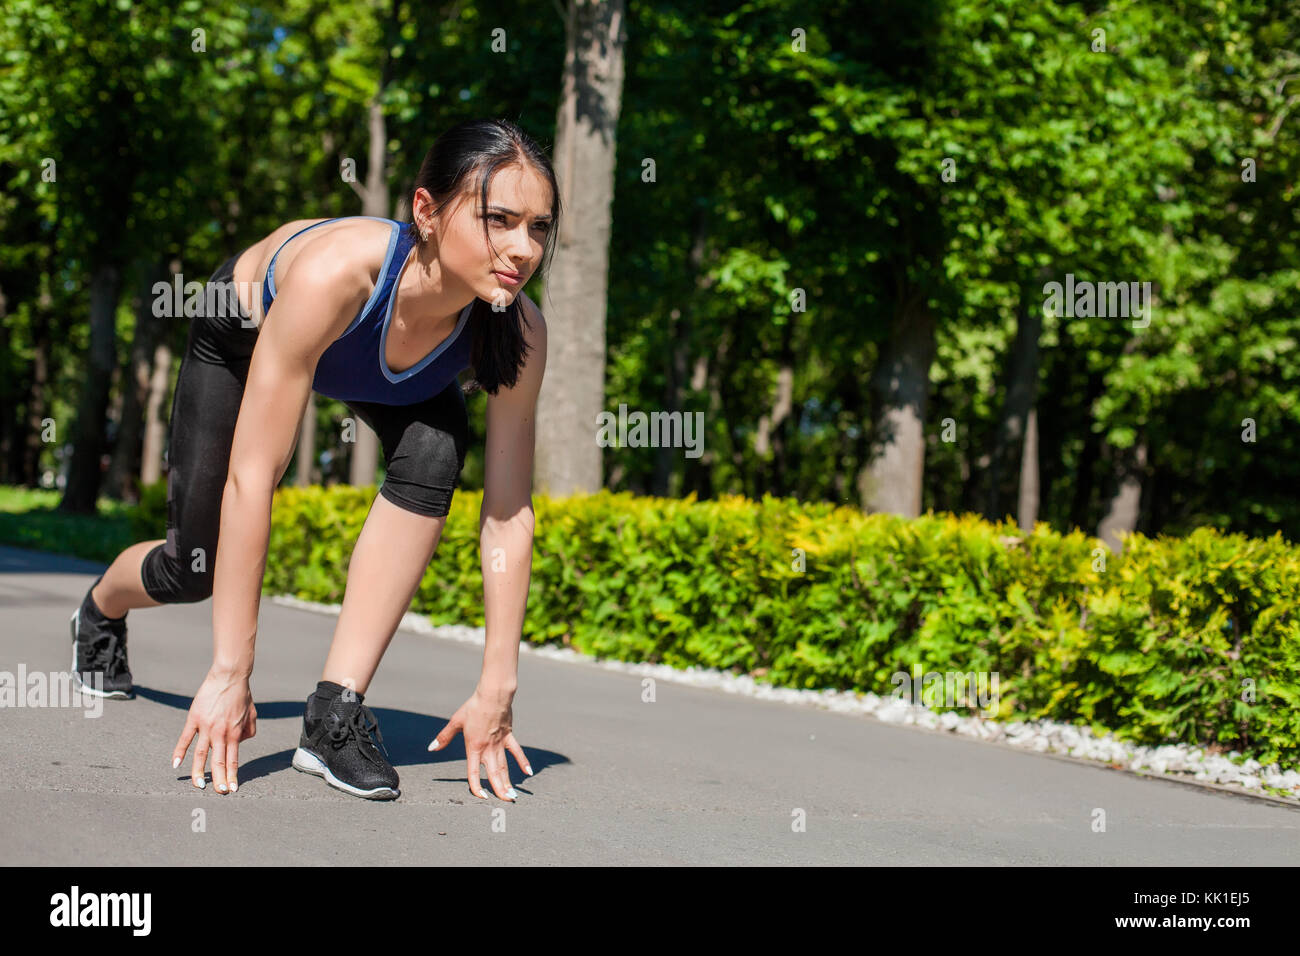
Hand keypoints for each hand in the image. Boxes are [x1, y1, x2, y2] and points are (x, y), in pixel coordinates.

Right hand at [172, 666, 256, 793]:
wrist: (230, 676)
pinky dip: (179, 752)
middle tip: (219, 793)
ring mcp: (206, 727)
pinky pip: (185, 738)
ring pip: (201, 755)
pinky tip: (175, 765)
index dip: (232, 776)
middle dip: (219, 780)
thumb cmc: (242, 695)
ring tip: (199, 785)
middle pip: (218, 762)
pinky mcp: (194, 718)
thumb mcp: (251, 715)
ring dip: (199, 772)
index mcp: (235, 734)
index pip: (233, 760)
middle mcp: (221, 733)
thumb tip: (240, 742)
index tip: (231, 789)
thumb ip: (248, 731)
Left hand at [428, 686, 531, 800]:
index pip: (474, 773)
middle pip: (494, 774)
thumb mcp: (456, 722)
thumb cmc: (473, 707)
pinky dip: (523, 762)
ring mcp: (500, 743)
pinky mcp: (508, 736)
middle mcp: (488, 749)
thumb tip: (431, 748)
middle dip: (499, 790)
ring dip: (509, 781)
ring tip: (513, 795)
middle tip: (507, 802)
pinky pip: (517, 752)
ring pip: (505, 767)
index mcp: (474, 747)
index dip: (477, 787)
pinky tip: (528, 773)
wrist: (492, 695)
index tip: (482, 797)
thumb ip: (444, 737)